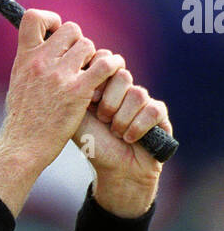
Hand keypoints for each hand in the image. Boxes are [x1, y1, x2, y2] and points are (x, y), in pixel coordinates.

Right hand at [0, 10, 124, 173]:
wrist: (23, 147)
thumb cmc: (21, 120)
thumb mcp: (18, 83)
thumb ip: (31, 63)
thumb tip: (44, 47)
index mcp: (25, 58)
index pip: (34, 17)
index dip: (51, 19)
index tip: (56, 31)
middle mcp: (41, 62)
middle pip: (71, 30)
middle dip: (78, 43)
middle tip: (79, 62)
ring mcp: (60, 75)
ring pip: (89, 46)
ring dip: (94, 58)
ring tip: (91, 75)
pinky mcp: (79, 91)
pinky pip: (105, 64)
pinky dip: (112, 65)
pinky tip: (112, 73)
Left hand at [73, 62, 170, 216]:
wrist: (114, 170)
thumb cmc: (93, 144)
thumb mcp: (75, 117)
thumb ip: (72, 93)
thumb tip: (76, 69)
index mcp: (103, 84)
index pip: (105, 59)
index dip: (97, 79)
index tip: (90, 100)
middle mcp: (124, 88)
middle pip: (122, 74)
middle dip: (109, 102)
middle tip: (102, 119)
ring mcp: (143, 99)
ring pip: (137, 94)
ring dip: (122, 119)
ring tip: (115, 133)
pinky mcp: (159, 113)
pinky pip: (152, 110)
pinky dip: (137, 128)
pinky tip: (129, 139)